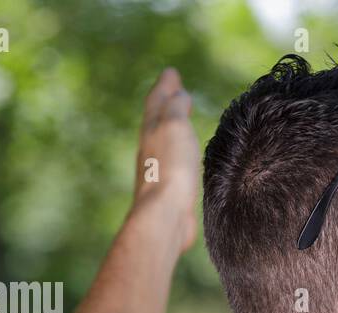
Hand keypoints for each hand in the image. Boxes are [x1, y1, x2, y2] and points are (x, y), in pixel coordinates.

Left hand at [131, 67, 199, 254]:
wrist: (164, 214)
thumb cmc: (171, 168)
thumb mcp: (175, 126)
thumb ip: (177, 107)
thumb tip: (179, 95)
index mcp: (152, 129)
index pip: (158, 100)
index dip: (165, 86)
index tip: (171, 73)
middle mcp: (151, 146)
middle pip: (158, 118)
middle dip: (167, 102)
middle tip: (175, 91)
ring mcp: (158, 168)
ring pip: (165, 139)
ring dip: (174, 126)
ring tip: (183, 120)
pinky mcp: (168, 187)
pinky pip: (174, 159)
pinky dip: (181, 149)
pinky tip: (186, 155)